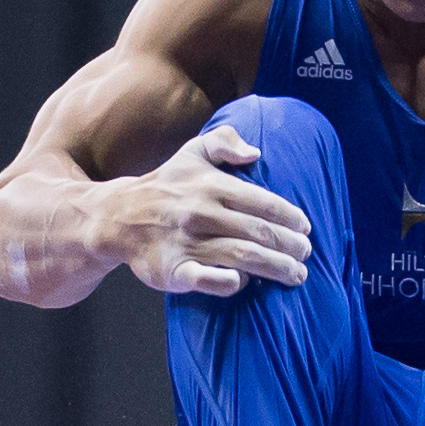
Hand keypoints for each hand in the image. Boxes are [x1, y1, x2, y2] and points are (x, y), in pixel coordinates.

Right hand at [108, 124, 312, 296]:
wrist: (118, 216)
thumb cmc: (165, 186)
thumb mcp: (192, 153)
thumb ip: (224, 143)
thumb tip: (255, 152)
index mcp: (211, 186)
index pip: (263, 202)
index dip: (290, 217)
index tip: (306, 229)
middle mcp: (202, 214)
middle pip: (259, 233)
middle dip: (290, 246)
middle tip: (306, 256)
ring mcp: (188, 243)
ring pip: (244, 257)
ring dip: (276, 268)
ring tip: (297, 275)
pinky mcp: (174, 270)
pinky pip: (209, 280)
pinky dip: (231, 282)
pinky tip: (246, 282)